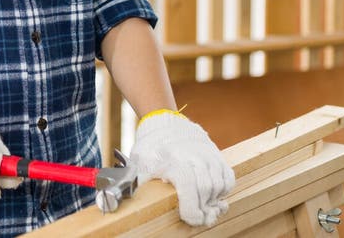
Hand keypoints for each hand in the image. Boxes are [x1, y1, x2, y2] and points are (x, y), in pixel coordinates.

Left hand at [129, 111, 234, 225]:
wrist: (164, 123)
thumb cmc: (150, 147)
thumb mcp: (138, 165)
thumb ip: (134, 185)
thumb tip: (116, 203)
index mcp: (174, 161)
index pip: (190, 190)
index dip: (192, 210)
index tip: (191, 219)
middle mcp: (194, 157)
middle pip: (206, 191)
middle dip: (203, 209)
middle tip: (198, 218)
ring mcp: (208, 155)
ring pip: (219, 185)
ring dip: (213, 200)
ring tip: (204, 206)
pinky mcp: (217, 155)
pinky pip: (228, 177)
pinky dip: (223, 189)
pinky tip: (213, 194)